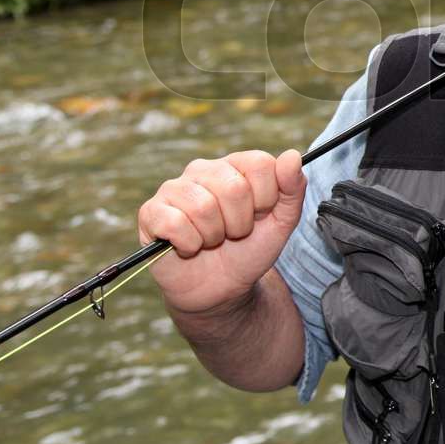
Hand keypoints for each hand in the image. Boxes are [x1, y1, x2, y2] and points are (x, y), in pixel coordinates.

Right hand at [138, 149, 305, 315]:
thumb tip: (292, 155)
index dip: (266, 198)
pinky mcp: (151, 212)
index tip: (260, 215)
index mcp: (235, 165)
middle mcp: (203, 170)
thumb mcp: (282, 222)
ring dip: (215, 236)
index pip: (259, 163)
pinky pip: (174, 223)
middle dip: (241, 223)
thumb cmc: (250, 250)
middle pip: (233, 187)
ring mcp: (174, 189)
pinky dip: (190, 244)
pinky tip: (189, 248)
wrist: (221, 288)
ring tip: (212, 241)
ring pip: (203, 207)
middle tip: (234, 233)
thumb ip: (293, 188)